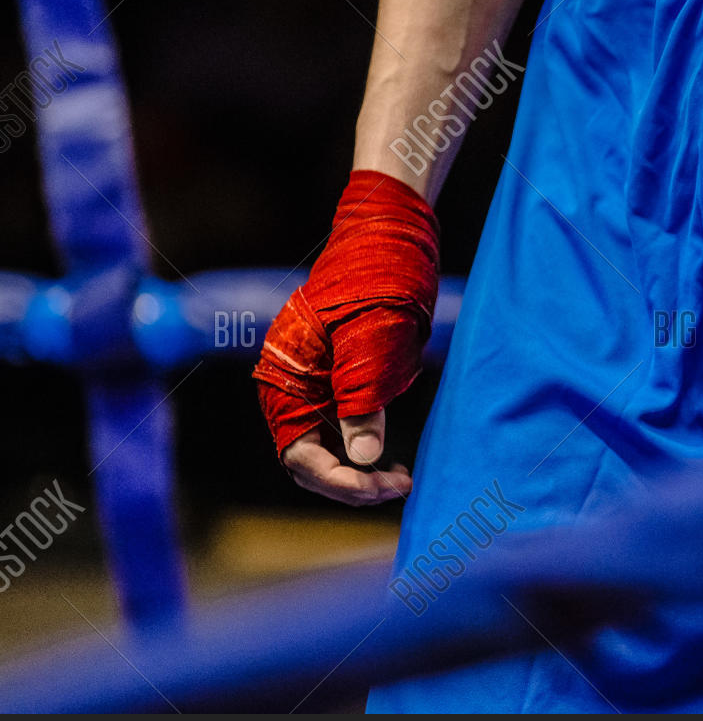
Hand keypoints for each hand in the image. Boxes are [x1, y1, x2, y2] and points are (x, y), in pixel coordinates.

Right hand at [252, 170, 438, 505]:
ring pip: (325, 447)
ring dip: (358, 469)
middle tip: (399, 484)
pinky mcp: (334, 374)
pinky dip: (362, 445)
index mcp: (284, 376)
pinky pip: (339, 424)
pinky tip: (391, 452)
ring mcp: (311, 380)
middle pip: (310, 459)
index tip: (383, 487)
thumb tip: (363, 458)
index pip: (301, 456)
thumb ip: (363, 400)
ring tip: (399, 476)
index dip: (342, 481)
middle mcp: (290, 383)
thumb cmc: (379, 278)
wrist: (390, 233)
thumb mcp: (373, 343)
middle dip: (352, 481)